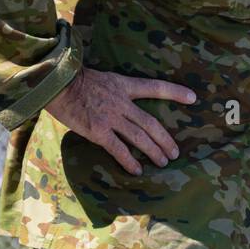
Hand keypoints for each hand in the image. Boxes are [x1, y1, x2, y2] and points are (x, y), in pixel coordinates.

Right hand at [44, 67, 196, 175]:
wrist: (56, 84)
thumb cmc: (75, 81)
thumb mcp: (103, 79)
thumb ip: (116, 92)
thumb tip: (124, 105)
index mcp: (124, 85)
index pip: (156, 87)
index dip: (176, 93)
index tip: (193, 98)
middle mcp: (122, 102)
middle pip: (151, 123)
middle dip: (165, 139)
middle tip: (175, 152)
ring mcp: (111, 117)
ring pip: (139, 137)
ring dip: (153, 151)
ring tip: (164, 162)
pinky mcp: (98, 131)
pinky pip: (118, 148)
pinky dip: (129, 160)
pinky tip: (137, 169)